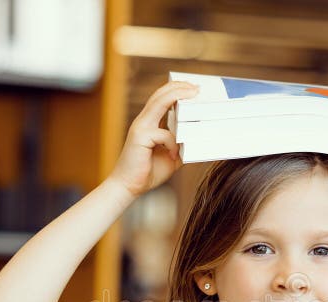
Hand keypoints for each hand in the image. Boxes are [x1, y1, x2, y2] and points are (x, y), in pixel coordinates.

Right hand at [108, 80, 198, 197]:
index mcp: (149, 124)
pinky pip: (164, 133)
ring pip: (160, 102)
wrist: (129, 187)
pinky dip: (174, 143)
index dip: (176, 90)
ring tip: (194, 94)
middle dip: (179, 87)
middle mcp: (143, 121)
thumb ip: (181, 146)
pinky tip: (174, 155)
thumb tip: (198, 142)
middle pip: (160, 95)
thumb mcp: (172, 157)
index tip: (193, 89)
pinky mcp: (141, 136)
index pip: (161, 99)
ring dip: (178, 95)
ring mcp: (141, 127)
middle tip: (196, 87)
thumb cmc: (148, 172)